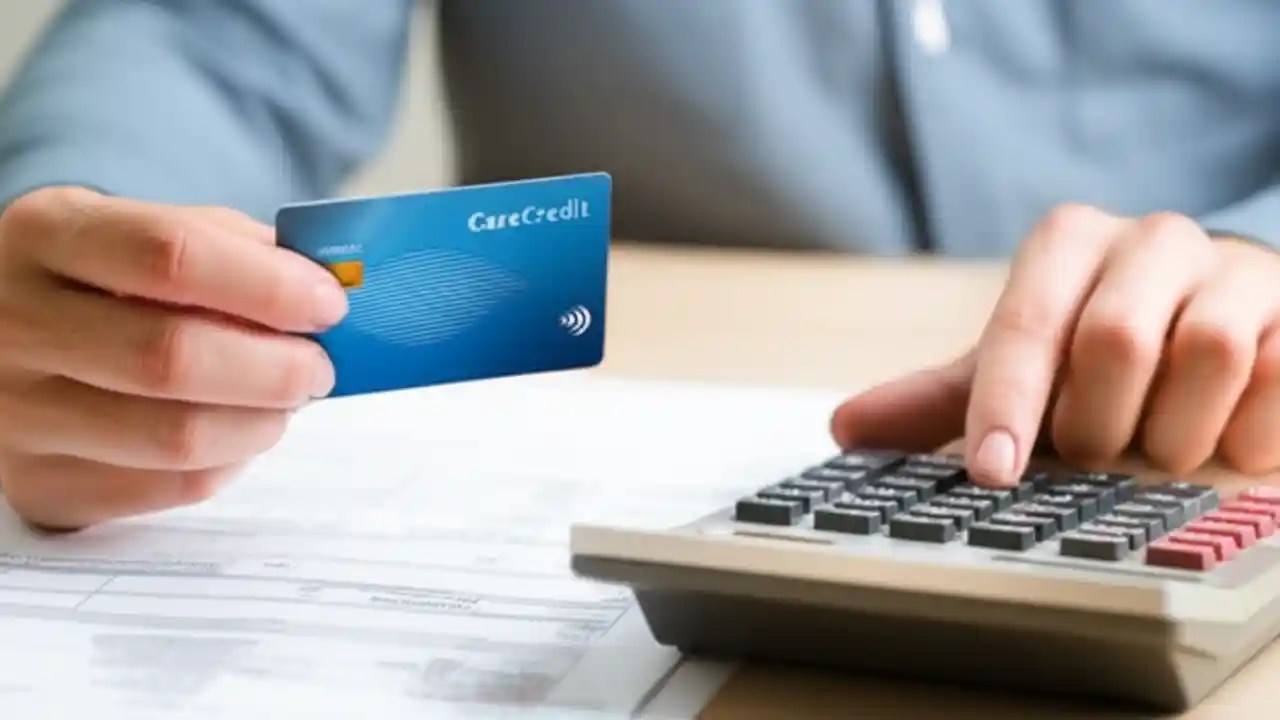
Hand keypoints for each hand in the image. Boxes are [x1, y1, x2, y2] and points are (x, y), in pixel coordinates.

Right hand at [0, 187, 347, 528]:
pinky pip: (169, 487)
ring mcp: (17, 413)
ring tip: (286, 399)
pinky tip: (239, 431)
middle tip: (319, 366)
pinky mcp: (38, 485)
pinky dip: (231, 461)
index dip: (268, 285)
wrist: (9, 329)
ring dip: (262, 421)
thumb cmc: (110, 277)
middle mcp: (15, 323)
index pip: (170, 256)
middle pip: (173, 357)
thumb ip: (238, 250)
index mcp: (47, 234)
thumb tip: (328, 291)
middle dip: (276, 367)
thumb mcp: (154, 229)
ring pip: (177, 437)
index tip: (327, 304)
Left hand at [830, 205, 1279, 486]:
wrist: (1218, 315)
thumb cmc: (1101, 349)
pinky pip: (1275, 375)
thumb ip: (943, 398)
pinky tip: (1223, 441)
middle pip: (1115, 338)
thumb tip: (844, 428)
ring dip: (1170, 432)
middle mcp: (1150, 239)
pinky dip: (1242, 430)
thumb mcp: (1022, 369)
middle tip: (1091, 451)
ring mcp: (1232, 268)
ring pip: (1205, 352)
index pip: (1026, 324)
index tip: (993, 471)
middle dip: (1095, 423)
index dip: (1006, 403)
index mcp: (1068, 244)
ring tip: (1156, 446)